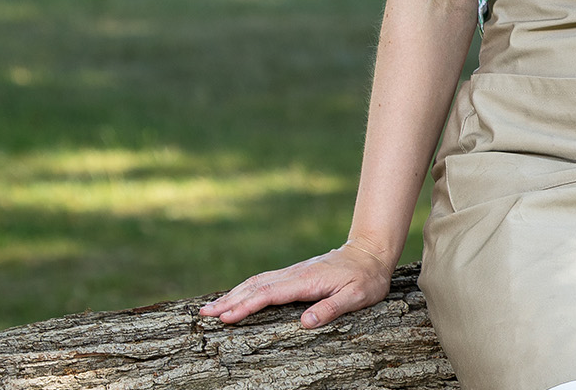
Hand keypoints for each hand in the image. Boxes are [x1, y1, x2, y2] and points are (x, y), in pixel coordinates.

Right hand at [197, 240, 394, 328]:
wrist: (370, 253)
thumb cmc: (366, 278)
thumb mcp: (357, 296)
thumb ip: (332, 308)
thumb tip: (304, 322)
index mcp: (307, 281)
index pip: (269, 295)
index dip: (246, 306)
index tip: (226, 317)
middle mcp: (295, 274)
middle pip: (255, 287)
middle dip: (229, 301)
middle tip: (204, 315)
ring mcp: (293, 272)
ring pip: (256, 282)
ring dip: (232, 294)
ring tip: (210, 308)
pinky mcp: (295, 274)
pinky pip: (264, 281)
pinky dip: (245, 289)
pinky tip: (236, 296)